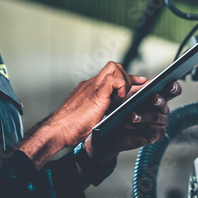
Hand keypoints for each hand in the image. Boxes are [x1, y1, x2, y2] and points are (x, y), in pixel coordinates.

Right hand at [18, 62, 140, 167]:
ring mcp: (92, 87)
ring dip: (124, 81)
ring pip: (114, 67)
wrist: (56, 131)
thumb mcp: (93, 116)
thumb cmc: (72, 128)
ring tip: (121, 98)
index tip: (140, 82)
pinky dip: (120, 87)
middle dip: (127, 77)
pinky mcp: (95, 93)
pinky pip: (112, 79)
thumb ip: (104, 110)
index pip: (112, 75)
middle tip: (136, 89)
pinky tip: (118, 100)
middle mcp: (91, 84)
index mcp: (91, 89)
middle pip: (113, 67)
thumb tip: (119, 112)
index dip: (127, 78)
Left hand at [84, 80, 182, 163]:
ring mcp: (160, 122)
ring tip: (131, 115)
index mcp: (158, 95)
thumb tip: (143, 80)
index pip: (172, 90)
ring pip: (156, 117)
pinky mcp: (156, 135)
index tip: (170, 83)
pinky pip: (151, 129)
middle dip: (157, 100)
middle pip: (164, 103)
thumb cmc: (119, 110)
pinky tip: (129, 124)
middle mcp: (162, 109)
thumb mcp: (125, 94)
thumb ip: (135, 85)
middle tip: (152, 97)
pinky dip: (139, 126)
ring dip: (143, 116)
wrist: (110, 129)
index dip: (173, 87)